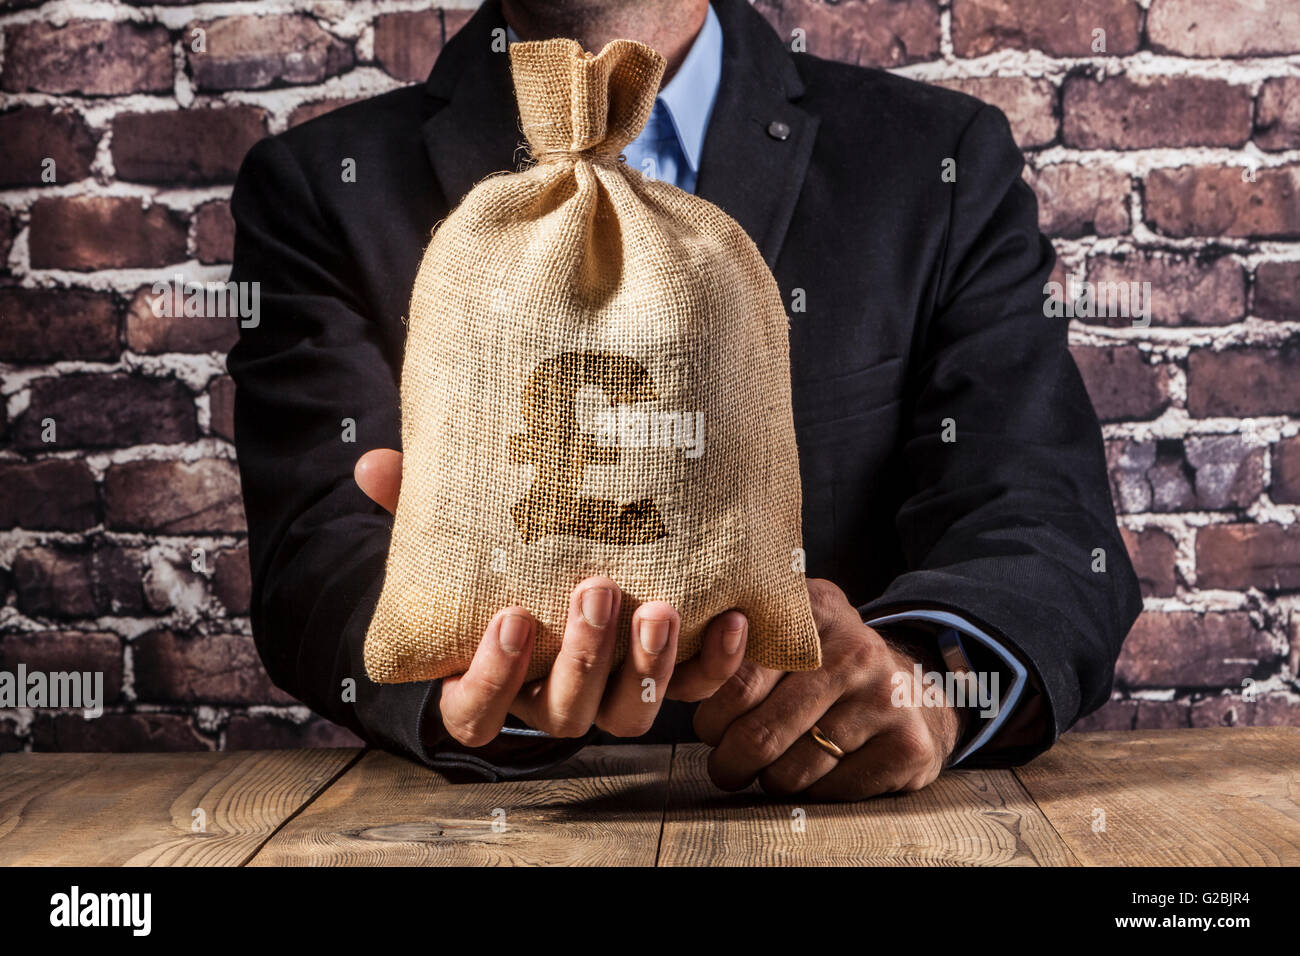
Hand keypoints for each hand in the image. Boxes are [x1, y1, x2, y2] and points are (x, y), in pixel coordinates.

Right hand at [355, 449, 748, 743]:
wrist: (563, 567)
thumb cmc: (498, 562)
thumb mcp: (456, 538)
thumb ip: (414, 510)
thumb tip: (372, 464)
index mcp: (490, 679)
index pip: (476, 712)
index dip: (492, 678)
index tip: (509, 619)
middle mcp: (552, 699)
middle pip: (566, 715)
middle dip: (583, 657)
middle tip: (596, 590)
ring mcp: (611, 695)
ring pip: (628, 716)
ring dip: (647, 668)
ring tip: (663, 609)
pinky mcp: (666, 679)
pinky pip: (697, 690)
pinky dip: (717, 664)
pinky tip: (735, 618)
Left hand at [693, 578, 967, 800]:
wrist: (913, 692)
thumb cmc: (821, 665)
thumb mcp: (787, 629)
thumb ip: (730, 640)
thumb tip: (661, 670)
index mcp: (811, 610)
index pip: (734, 678)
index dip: (710, 715)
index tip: (709, 725)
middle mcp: (853, 648)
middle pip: (758, 733)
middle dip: (729, 761)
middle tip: (726, 765)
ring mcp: (886, 697)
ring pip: (790, 771)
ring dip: (768, 781)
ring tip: (768, 768)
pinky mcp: (906, 745)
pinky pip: (830, 792)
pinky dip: (812, 794)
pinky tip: (816, 772)